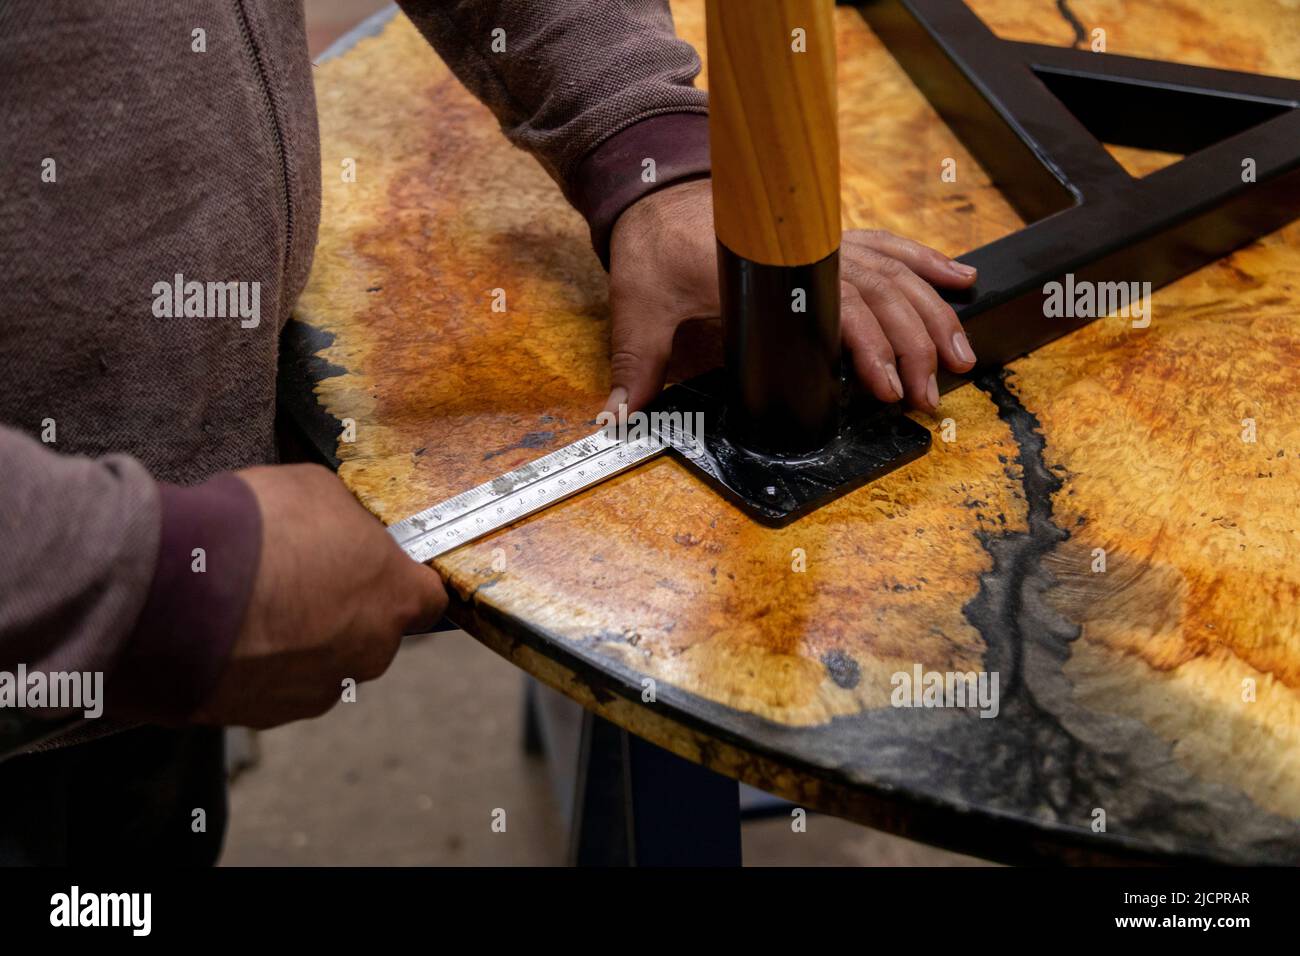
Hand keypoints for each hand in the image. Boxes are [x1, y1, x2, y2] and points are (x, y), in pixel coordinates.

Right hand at [192, 464, 446, 728]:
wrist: (175, 591)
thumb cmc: (257, 531)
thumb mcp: (318, 491)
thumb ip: (345, 521)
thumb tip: (341, 528)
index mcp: (395, 598)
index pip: (427, 597)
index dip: (400, 578)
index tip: (376, 565)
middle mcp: (369, 654)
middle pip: (369, 631)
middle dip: (340, 607)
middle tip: (297, 575)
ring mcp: (317, 690)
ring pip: (319, 662)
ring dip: (296, 638)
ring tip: (251, 602)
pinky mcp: (265, 715)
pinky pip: (271, 684)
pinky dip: (255, 663)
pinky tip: (227, 632)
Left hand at [604, 177, 977, 413]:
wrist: (657, 188)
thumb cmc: (654, 246)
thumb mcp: (640, 305)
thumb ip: (635, 364)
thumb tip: (618, 418)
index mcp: (768, 274)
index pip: (837, 311)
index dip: (870, 351)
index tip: (891, 389)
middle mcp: (808, 253)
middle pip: (881, 299)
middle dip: (915, 351)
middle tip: (931, 396)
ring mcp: (826, 241)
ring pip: (897, 277)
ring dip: (934, 318)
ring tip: (962, 359)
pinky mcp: (833, 236)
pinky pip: (893, 249)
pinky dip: (928, 265)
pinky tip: (961, 283)